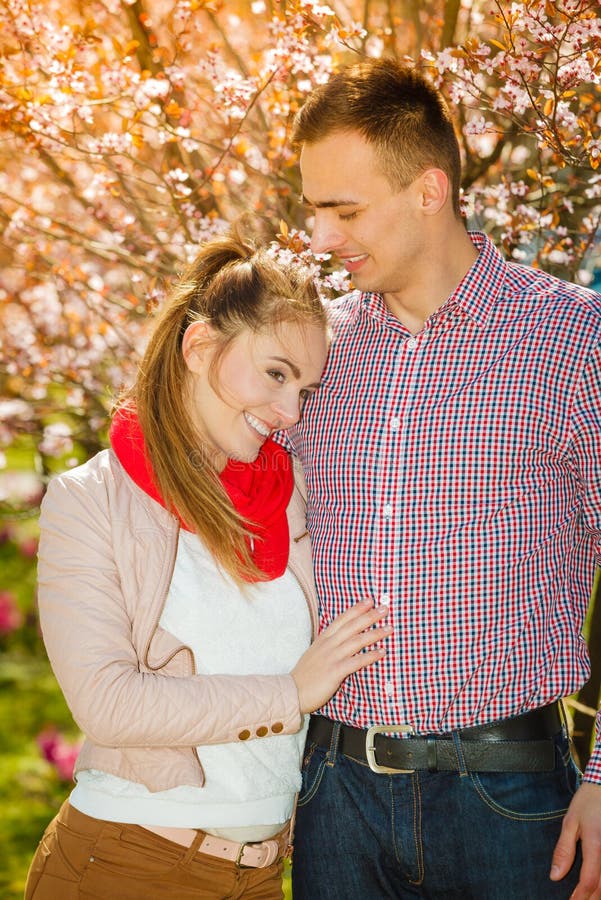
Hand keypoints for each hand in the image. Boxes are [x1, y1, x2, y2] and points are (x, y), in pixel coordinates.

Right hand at [291, 599, 390, 713]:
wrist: (292, 691)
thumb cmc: (305, 675)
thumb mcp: (314, 653)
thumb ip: (327, 645)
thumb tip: (341, 639)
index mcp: (323, 639)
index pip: (342, 619)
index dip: (356, 609)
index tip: (369, 600)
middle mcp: (328, 645)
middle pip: (352, 626)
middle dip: (369, 616)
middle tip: (384, 608)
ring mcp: (331, 657)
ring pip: (356, 641)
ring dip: (374, 634)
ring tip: (389, 628)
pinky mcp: (335, 671)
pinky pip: (356, 661)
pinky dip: (370, 655)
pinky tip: (382, 652)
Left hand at [550, 781, 600, 898]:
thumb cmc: (587, 803)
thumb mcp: (570, 822)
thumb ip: (564, 850)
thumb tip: (555, 876)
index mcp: (596, 843)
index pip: (589, 879)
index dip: (580, 896)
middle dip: (592, 898)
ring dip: (600, 893)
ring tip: (589, 897)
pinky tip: (599, 886)